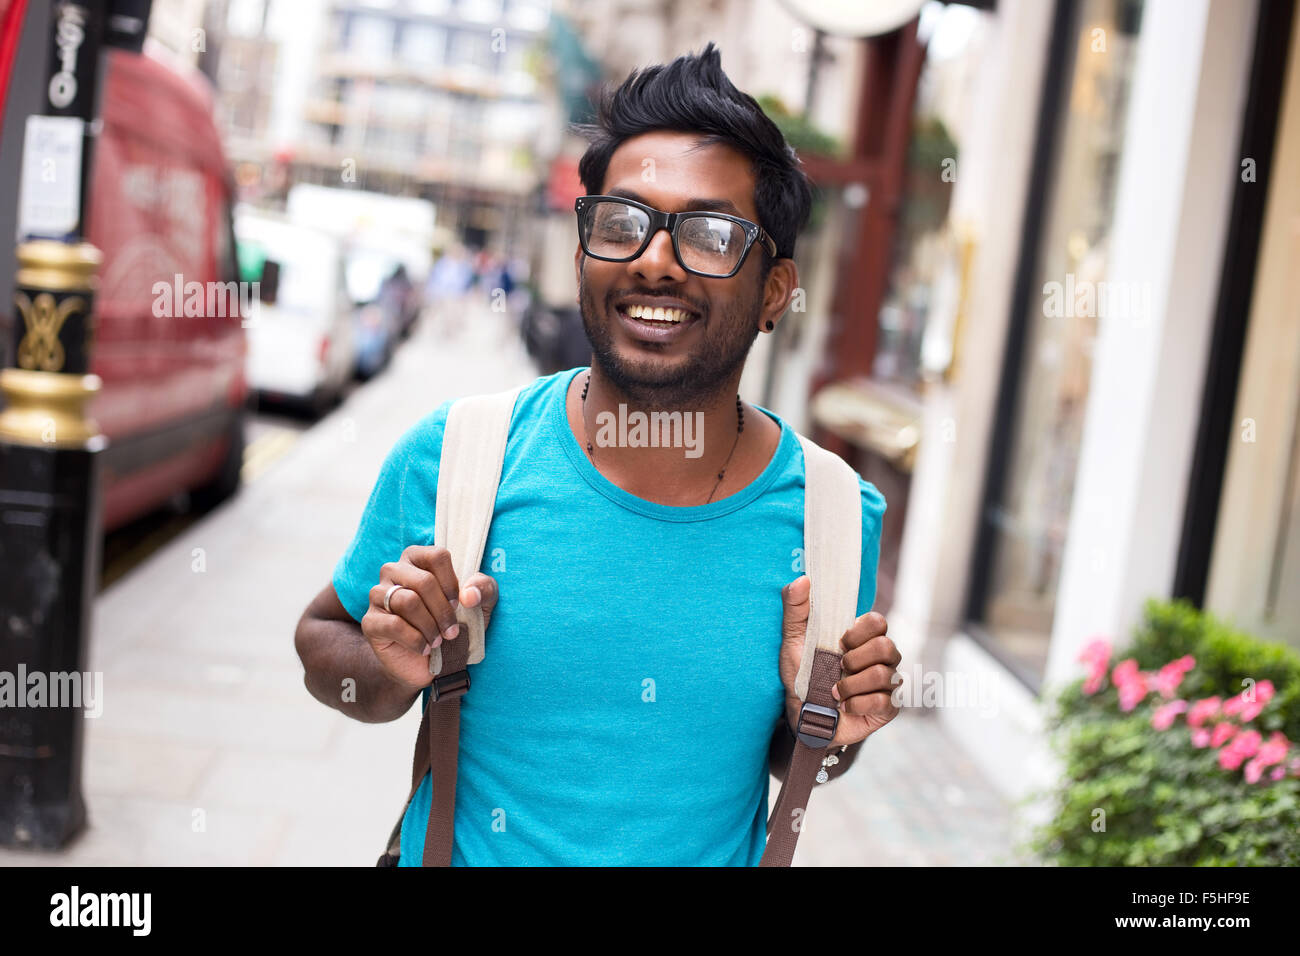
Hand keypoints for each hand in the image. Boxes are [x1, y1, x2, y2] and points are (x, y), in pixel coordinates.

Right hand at [362, 545, 498, 692]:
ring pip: (407, 601)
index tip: (458, 603)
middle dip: (443, 610)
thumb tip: (470, 594)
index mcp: (418, 559)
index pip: (437, 555)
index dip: (452, 583)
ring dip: (430, 626)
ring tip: (437, 640)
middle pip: (423, 581)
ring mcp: (378, 595)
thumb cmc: (452, 625)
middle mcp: (394, 571)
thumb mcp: (479, 606)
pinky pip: (393, 624)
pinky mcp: (370, 621)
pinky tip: (423, 648)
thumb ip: (485, 590)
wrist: (429, 664)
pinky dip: (415, 640)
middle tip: (451, 631)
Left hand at [778, 575, 900, 747]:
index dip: (859, 632)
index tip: (839, 642)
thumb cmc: (802, 676)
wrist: (803, 716)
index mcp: (863, 638)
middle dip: (855, 660)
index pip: (879, 621)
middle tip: (837, 668)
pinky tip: (844, 707)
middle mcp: (881, 658)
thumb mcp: (793, 641)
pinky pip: (882, 701)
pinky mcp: (888, 708)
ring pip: (885, 675)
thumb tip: (803, 579)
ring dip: (851, 685)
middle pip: (887, 647)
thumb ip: (796, 609)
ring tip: (835, 691)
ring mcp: (888, 683)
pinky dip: (856, 705)